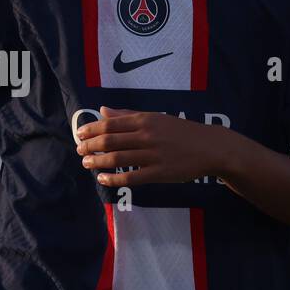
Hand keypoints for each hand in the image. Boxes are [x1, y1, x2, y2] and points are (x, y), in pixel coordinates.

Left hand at [74, 105, 227, 186]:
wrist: (210, 147)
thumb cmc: (180, 131)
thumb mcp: (155, 117)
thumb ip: (127, 115)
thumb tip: (102, 110)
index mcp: (145, 120)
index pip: (111, 124)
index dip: (92, 129)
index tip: (80, 134)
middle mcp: (147, 135)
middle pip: (110, 141)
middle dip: (90, 146)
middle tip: (79, 150)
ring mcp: (153, 155)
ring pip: (117, 159)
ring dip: (97, 162)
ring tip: (86, 163)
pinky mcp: (159, 173)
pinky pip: (131, 177)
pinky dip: (113, 179)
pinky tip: (103, 179)